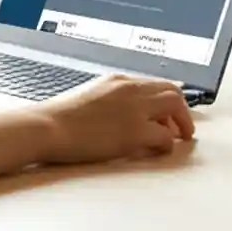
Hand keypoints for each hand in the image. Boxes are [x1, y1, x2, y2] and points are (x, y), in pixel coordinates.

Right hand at [33, 75, 194, 163]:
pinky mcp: (135, 132)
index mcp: (118, 80)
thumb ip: (110, 100)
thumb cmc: (59, 118)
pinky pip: (165, 136)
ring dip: (182, 122)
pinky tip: (160, 150)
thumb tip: (120, 115)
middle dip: (181, 109)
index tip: (167, 115)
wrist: (49, 126)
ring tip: (180, 138)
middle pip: (171, 90)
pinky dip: (167, 144)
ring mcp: (134, 109)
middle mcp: (130, 88)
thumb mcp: (89, 97)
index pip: (153, 85)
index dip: (164, 101)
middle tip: (181, 128)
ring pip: (175, 105)